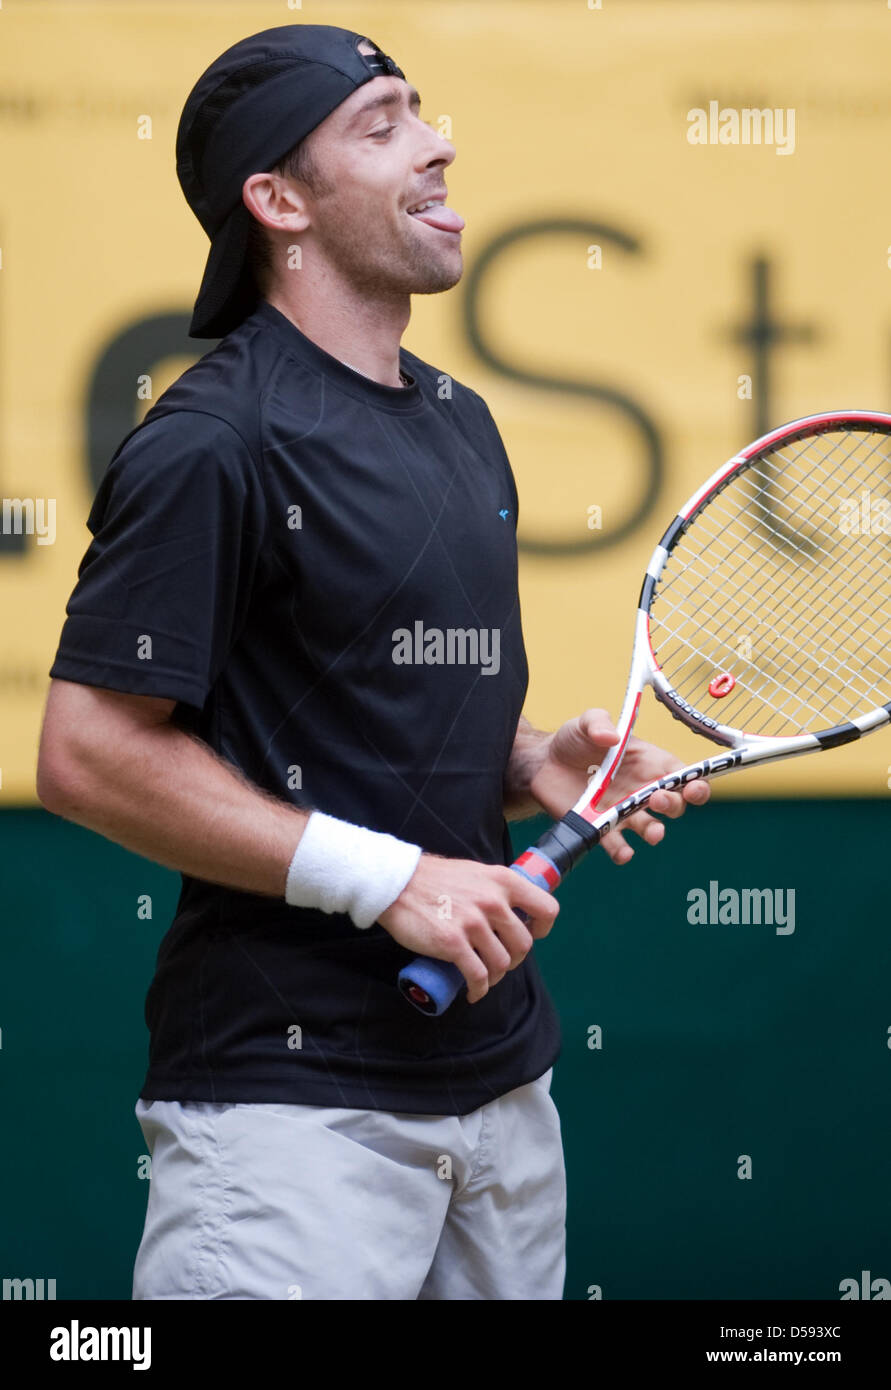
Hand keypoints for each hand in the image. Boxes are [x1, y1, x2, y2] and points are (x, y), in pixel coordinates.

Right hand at [378, 853, 559, 1003]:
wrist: (396, 884)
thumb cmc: (434, 879)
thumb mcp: (475, 872)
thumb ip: (495, 888)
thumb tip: (511, 911)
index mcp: (503, 881)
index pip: (546, 908)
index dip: (542, 928)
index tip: (530, 934)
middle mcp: (493, 901)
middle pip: (523, 944)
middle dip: (514, 959)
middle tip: (500, 961)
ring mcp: (473, 923)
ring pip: (502, 963)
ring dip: (495, 976)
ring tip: (484, 977)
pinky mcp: (453, 943)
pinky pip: (478, 976)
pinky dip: (479, 990)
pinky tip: (473, 993)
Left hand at [529, 707, 710, 864]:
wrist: (543, 763)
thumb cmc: (574, 740)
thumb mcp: (585, 722)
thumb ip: (598, 722)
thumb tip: (612, 737)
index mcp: (648, 762)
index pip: (682, 774)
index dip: (696, 782)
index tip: (694, 787)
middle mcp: (641, 789)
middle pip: (674, 804)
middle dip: (674, 805)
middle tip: (657, 799)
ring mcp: (623, 811)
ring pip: (651, 828)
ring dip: (656, 832)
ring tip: (653, 832)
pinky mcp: (601, 827)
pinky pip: (617, 845)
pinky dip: (623, 851)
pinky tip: (624, 852)